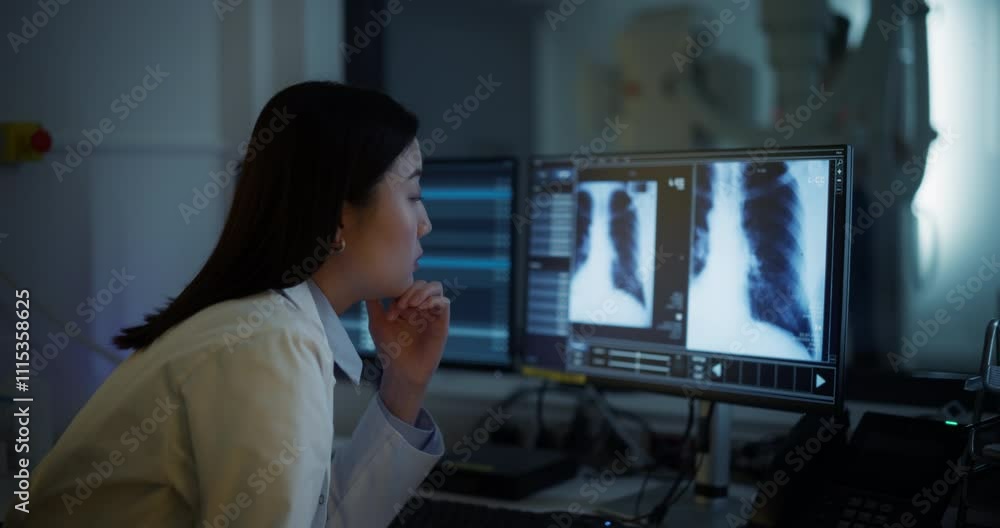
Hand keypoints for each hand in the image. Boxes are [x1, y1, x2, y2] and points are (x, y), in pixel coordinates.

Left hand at [365, 280, 449, 422]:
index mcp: (406, 305)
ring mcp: (432, 313)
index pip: (406, 285)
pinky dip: (435, 300)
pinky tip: (423, 309)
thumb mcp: (377, 322)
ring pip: (435, 288)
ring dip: (423, 292)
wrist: (402, 371)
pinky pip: (445, 302)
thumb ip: (373, 304)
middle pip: (421, 283)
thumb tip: (366, 284)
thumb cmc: (390, 349)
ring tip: (413, 305)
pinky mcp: (442, 322)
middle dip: (411, 290)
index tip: (391, 311)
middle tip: (401, 306)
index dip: (399, 291)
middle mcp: (420, 307)